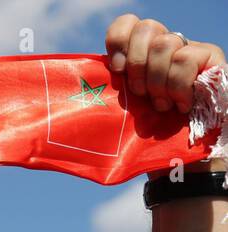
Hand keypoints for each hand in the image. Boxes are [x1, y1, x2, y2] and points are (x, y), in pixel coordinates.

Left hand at [105, 14, 224, 113]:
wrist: (196, 132)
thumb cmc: (157, 122)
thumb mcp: (132, 102)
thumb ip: (119, 85)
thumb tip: (99, 77)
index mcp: (144, 50)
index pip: (128, 23)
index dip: (118, 40)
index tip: (117, 68)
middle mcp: (166, 42)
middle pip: (146, 28)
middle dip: (137, 63)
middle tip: (140, 92)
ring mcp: (189, 46)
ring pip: (163, 44)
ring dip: (157, 81)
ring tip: (162, 104)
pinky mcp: (209, 54)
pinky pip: (184, 59)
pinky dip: (177, 86)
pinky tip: (181, 103)